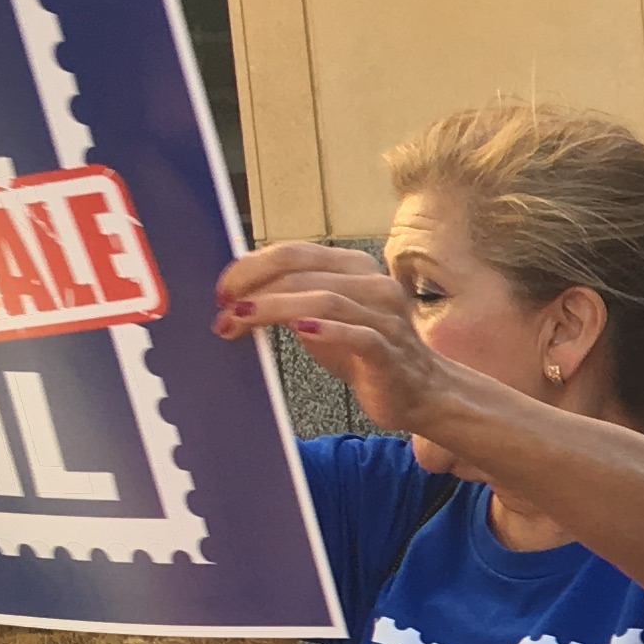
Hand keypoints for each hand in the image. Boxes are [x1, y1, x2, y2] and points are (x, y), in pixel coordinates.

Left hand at [213, 243, 464, 453]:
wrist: (421, 391)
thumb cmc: (366, 353)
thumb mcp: (323, 319)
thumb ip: (291, 300)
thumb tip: (236, 295)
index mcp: (354, 267)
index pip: (294, 252)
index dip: (252, 266)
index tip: (223, 289)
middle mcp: (372, 284)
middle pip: (303, 271)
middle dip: (254, 288)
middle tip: (224, 309)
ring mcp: (385, 317)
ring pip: (324, 299)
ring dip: (274, 308)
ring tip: (241, 320)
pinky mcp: (390, 352)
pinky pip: (357, 336)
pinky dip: (326, 331)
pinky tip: (300, 332)